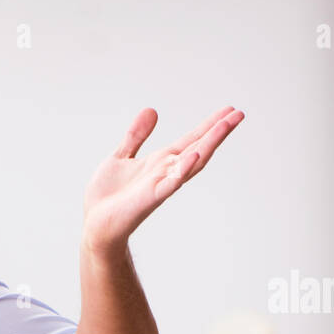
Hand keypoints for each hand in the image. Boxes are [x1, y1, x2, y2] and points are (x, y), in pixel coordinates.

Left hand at [81, 105, 243, 257]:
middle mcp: (165, 172)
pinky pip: (170, 183)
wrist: (94, 224)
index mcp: (160, 162)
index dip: (209, 125)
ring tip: (226, 125)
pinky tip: (194, 155)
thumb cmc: (107, 196)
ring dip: (209, 144)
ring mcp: (160, 184)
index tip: (229, 110)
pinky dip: (182, 170)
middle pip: (198, 148)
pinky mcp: (149, 198)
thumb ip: (136, 136)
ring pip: (191, 162)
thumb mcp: (121, 156)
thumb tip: (152, 110)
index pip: (191, 140)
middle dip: (218, 131)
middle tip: (239, 114)